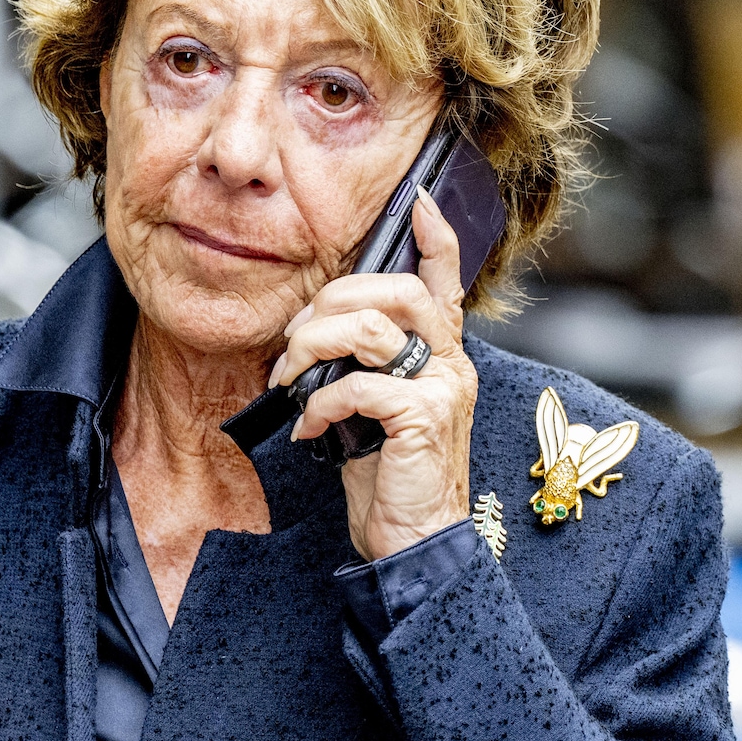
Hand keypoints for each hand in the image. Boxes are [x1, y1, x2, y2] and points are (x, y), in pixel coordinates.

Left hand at [270, 190, 478, 561]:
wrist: (416, 539)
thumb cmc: (391, 475)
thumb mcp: (375, 407)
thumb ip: (364, 364)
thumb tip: (315, 333)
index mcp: (444, 353)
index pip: (447, 280)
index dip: (436, 236)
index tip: (416, 201)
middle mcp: (452, 362)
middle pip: (396, 290)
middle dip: (331, 300)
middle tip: (295, 340)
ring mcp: (443, 387)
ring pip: (371, 327)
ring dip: (313, 346)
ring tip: (289, 378)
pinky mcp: (424, 417)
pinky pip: (358, 385)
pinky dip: (319, 403)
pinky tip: (308, 428)